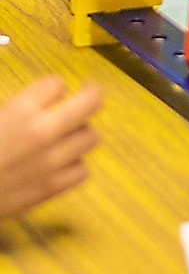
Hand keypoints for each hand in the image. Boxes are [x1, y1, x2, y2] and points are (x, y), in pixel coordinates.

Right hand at [0, 76, 101, 217]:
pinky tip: (61, 165)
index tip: (50, 93)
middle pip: (91, 103)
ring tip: (68, 136)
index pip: (57, 84)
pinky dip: (74, 166)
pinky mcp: (51, 189)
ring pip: (90, 137)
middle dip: (90, 96)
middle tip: (88, 95)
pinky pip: (81, 171)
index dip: (52, 88)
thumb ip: (12, 109)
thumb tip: (30, 106)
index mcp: (20, 110)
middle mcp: (43, 132)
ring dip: (80, 133)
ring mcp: (51, 162)